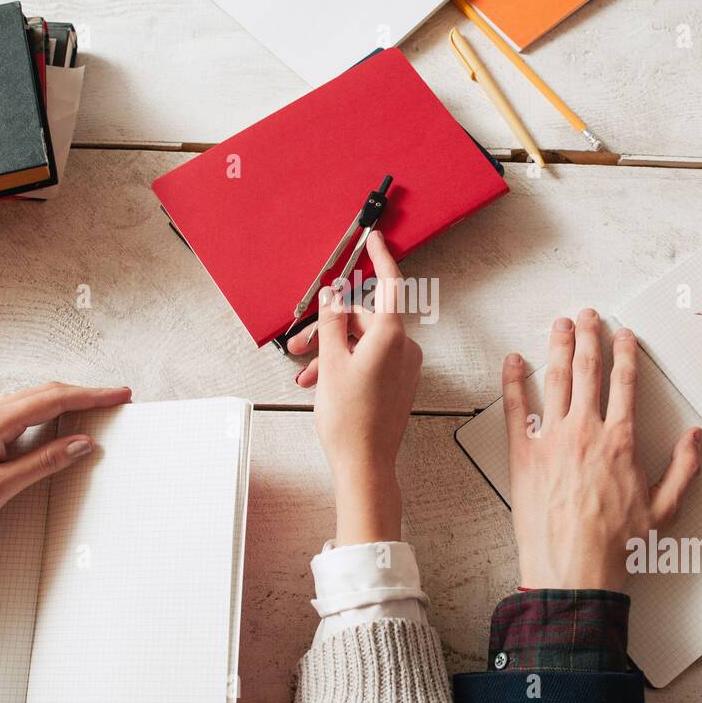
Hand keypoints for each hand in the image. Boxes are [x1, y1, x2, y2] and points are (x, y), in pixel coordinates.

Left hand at [0, 382, 131, 583]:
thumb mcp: (4, 486)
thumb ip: (46, 460)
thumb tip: (82, 443)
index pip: (52, 400)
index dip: (90, 396)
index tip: (118, 395)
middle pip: (43, 393)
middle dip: (82, 394)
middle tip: (115, 398)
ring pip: (31, 402)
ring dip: (64, 402)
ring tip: (94, 408)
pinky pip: (18, 415)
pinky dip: (44, 414)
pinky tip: (57, 423)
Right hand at [289, 232, 421, 544]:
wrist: (365, 465)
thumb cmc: (350, 420)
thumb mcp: (331, 363)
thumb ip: (332, 322)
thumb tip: (333, 295)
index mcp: (391, 337)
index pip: (390, 284)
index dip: (381, 258)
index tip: (375, 238)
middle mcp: (403, 348)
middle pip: (362, 320)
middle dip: (328, 328)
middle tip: (298, 344)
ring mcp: (402, 366)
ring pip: (360, 342)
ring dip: (330, 351)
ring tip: (304, 373)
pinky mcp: (396, 382)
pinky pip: (368, 360)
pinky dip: (343, 365)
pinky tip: (317, 382)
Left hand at [502, 311, 701, 591]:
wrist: (573, 571)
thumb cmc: (616, 546)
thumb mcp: (664, 509)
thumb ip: (684, 469)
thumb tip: (696, 439)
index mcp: (620, 441)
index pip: (625, 383)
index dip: (625, 353)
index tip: (624, 334)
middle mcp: (586, 432)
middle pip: (589, 371)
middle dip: (589, 336)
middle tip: (588, 315)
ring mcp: (551, 440)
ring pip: (556, 380)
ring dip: (559, 347)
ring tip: (560, 325)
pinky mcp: (523, 455)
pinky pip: (516, 409)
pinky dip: (514, 381)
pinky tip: (514, 361)